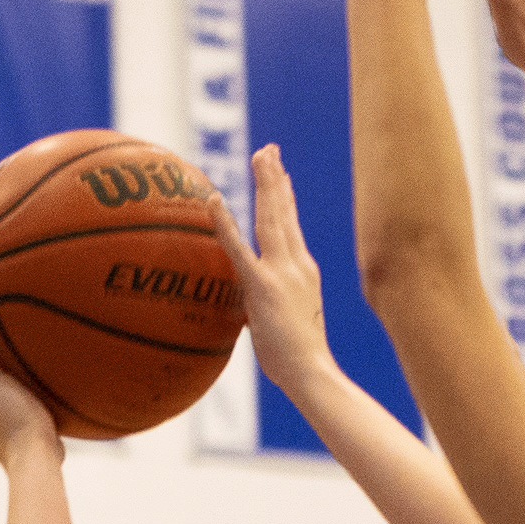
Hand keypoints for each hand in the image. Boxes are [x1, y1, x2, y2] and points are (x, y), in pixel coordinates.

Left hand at [209, 148, 335, 402]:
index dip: (286, 198)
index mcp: (304, 272)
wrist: (312, 372)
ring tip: (259, 156)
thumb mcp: (290, 326)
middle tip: (268, 151)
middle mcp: (297, 264)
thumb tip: (254, 311)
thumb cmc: (301, 362)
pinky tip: (212, 201)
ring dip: (264, 184)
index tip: (281, 175)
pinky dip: (224, 223)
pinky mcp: (263, 286)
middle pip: (284, 213)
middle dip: (276, 179)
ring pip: (271, 218)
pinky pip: (238, 248)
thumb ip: (272, 309)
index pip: (293, 227)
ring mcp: (282, 272)